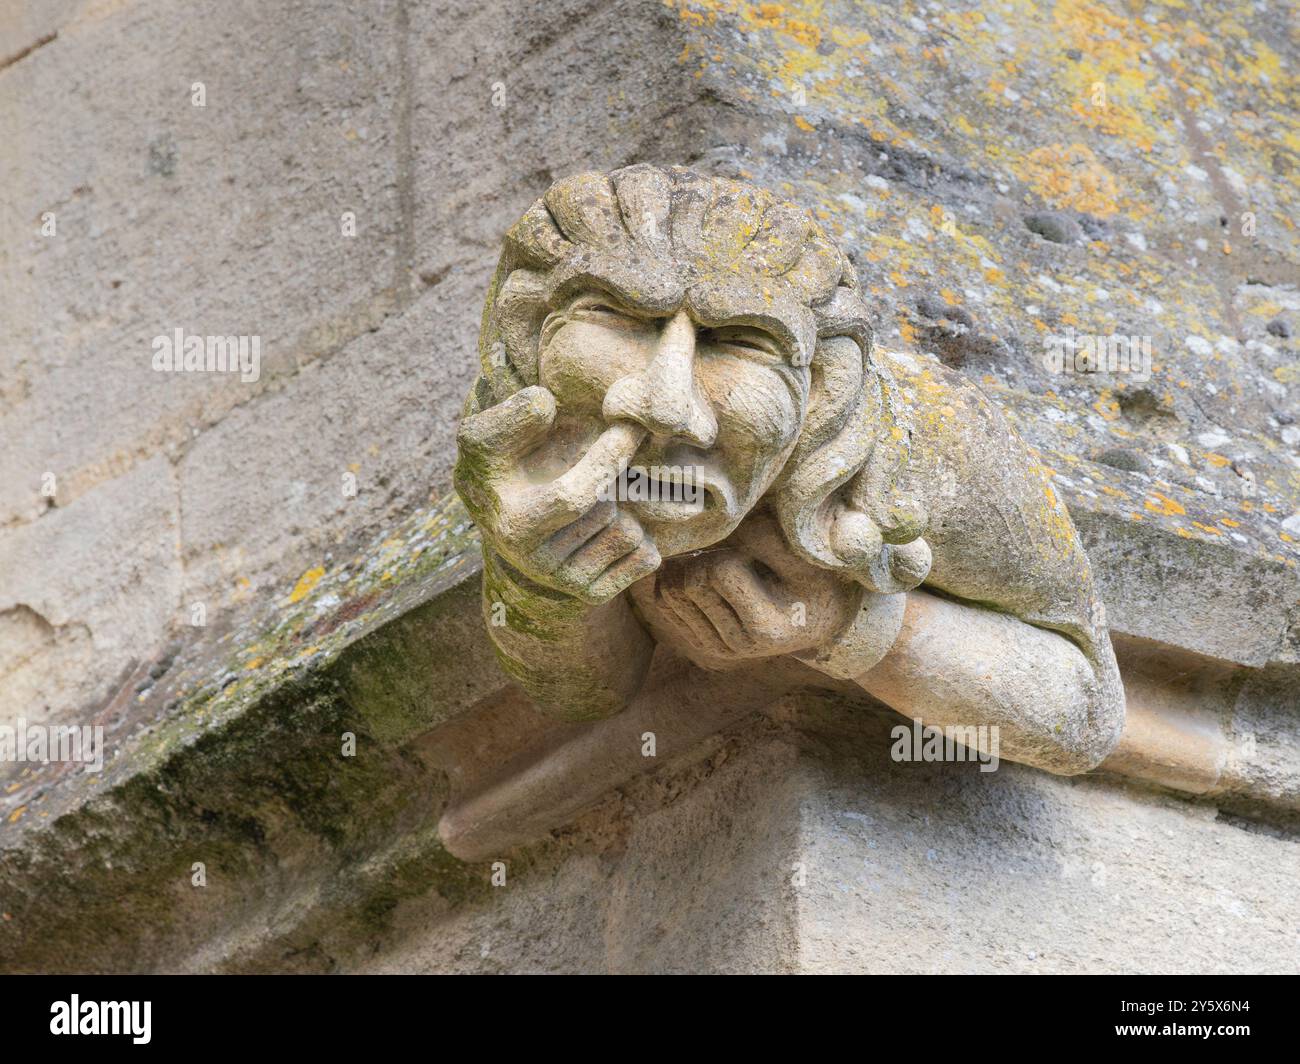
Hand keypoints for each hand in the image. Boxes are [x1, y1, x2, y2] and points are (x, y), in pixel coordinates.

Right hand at [455, 386, 660, 603]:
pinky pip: (646, 558)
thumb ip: (509, 417)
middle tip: (594, 474)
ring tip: (592, 504)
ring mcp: (567, 583)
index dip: (606, 460)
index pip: (573, 497)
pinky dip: (641, 537)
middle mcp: (539, 564)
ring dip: (624, 509)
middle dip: (612, 482)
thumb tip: (543, 402)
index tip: (630, 427)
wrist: (507, 527)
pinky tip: (608, 528)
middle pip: (608, 510)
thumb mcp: (486, 441)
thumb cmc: (500, 471)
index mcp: (515, 526)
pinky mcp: (594, 594)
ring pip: (629, 533)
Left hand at [629, 510, 864, 669]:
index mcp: (764, 627)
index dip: (728, 550)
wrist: (820, 621)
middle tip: (729, 553)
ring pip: (668, 594)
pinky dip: (676, 580)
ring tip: (716, 561)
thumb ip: (767, 538)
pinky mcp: (699, 644)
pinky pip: (665, 605)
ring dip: (685, 567)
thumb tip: (722, 522)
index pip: (717, 572)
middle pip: (687, 584)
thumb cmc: (816, 581)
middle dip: (703, 557)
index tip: (748, 552)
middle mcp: (736, 645)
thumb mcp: (804, 559)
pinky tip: (701, 572)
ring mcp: (715, 649)